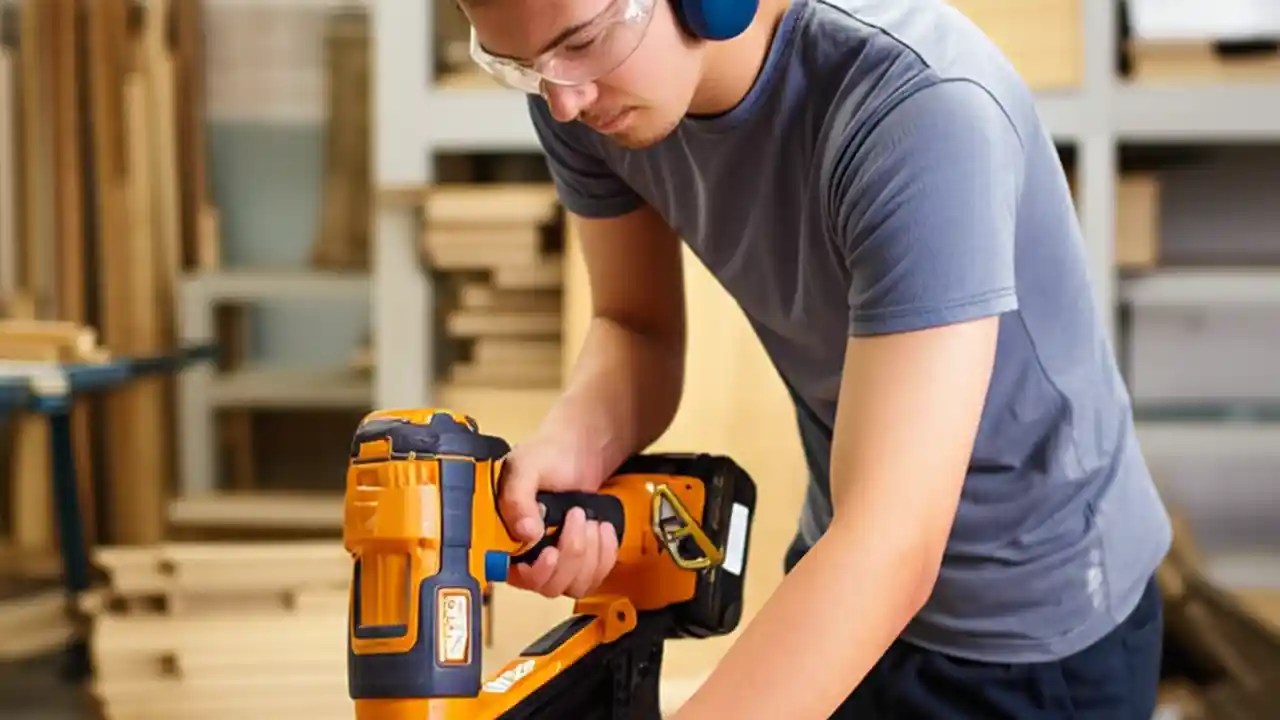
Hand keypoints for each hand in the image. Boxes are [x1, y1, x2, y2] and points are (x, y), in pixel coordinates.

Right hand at [497, 425, 620, 598]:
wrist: (582, 448)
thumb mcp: (526, 466)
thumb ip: (517, 496)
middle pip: (548, 585)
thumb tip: (524, 532)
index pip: (511, 576)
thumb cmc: (550, 454)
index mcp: (504, 535)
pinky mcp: (581, 560)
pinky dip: (604, 555)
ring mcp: (556, 560)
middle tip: (577, 517)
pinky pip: (595, 577)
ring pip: (574, 585)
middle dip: (570, 554)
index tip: (551, 553)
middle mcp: (527, 554)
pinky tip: (602, 529)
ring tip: (589, 519)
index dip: (534, 573)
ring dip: (589, 554)